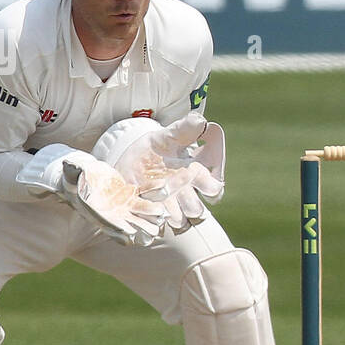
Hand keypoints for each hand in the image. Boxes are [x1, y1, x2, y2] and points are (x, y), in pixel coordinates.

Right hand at [60, 157, 165, 245]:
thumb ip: (72, 172)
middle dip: (142, 228)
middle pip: (131, 225)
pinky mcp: (131, 193)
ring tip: (160, 211)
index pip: (111, 228)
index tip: (131, 233)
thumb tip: (69, 164)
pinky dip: (153, 191)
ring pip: (142, 212)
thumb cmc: (74, 178)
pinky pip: (145, 194)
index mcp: (99, 214)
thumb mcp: (72, 176)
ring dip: (151, 212)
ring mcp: (124, 204)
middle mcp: (114, 213)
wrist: (83, 174)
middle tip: (153, 228)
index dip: (121, 232)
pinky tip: (162, 186)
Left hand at [93, 115, 226, 232]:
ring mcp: (169, 205)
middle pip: (197, 209)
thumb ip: (185, 129)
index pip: (213, 189)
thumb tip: (200, 120)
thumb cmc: (158, 148)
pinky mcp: (151, 213)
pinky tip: (145, 211)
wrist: (131, 162)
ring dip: (172, 215)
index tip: (207, 185)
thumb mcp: (169, 136)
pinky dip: (152, 221)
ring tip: (161, 206)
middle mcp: (185, 194)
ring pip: (179, 220)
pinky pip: (156, 225)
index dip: (213, 190)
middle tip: (179, 193)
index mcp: (196, 175)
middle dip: (190, 205)